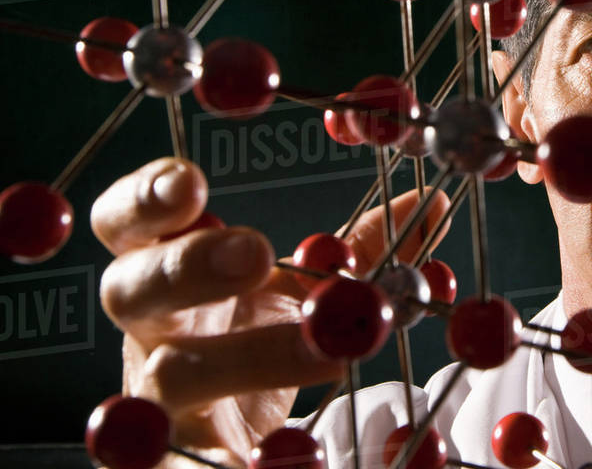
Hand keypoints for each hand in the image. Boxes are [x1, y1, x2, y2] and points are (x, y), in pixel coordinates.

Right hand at [91, 157, 449, 466]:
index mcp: (171, 269)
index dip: (147, 200)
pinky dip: (233, 462)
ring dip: (254, 357)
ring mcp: (156, 397)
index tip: (191, 182)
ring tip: (330, 352)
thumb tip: (432, 205)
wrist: (235, 433)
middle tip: (256, 251)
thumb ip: (360, 250)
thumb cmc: (259, 336)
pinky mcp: (172, 457)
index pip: (128, 224)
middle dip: (187, 265)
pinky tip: (274, 459)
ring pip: (170, 375)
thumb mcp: (302, 289)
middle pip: (130, 289)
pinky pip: (183, 464)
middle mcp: (152, 329)